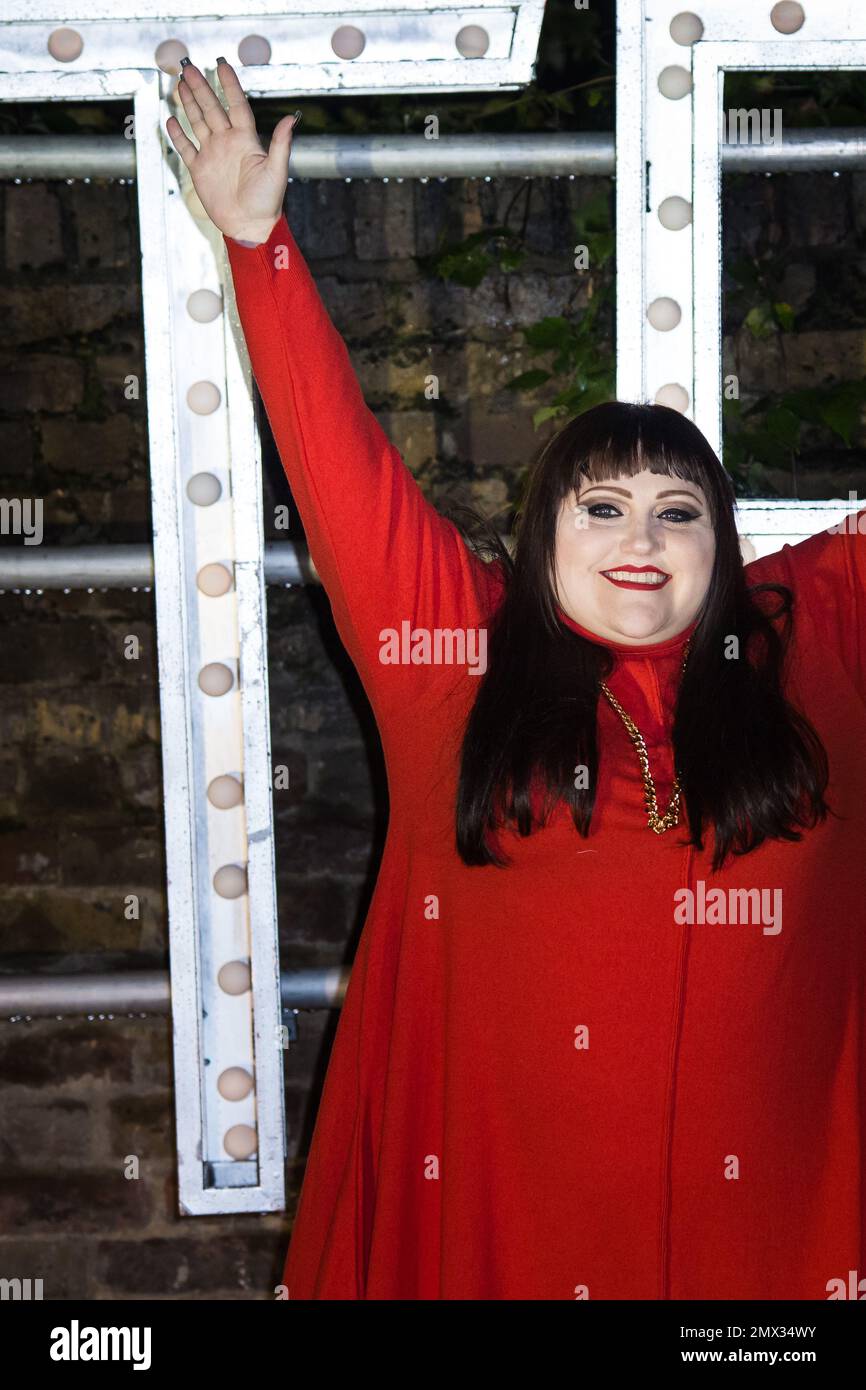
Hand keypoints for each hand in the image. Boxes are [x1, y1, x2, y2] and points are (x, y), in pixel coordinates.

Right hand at [166, 58, 298, 243]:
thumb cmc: (268, 202)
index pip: (236, 105)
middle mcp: (228, 142)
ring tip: (180, 83)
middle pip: (212, 108)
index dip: (229, 85)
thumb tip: (290, 118)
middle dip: (201, 87)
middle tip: (189, 67)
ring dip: (189, 103)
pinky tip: (171, 119)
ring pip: (198, 122)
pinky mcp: (200, 170)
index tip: (222, 64)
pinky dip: (177, 134)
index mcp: (246, 139)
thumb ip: (281, 144)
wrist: (250, 227)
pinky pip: (186, 147)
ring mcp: (212, 154)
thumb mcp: (277, 171)